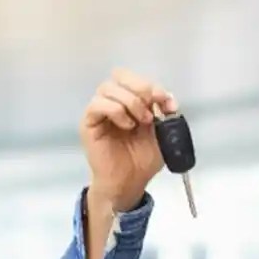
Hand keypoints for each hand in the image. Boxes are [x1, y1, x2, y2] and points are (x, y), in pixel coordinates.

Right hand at [79, 68, 179, 212]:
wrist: (129, 183)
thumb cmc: (142, 161)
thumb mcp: (163, 134)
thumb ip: (166, 114)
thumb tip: (168, 100)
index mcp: (131, 101)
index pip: (135, 78)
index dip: (152, 85)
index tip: (166, 102)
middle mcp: (114, 102)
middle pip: (120, 75)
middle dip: (141, 88)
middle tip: (151, 108)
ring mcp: (100, 112)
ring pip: (107, 87)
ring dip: (130, 101)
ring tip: (140, 121)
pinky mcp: (89, 123)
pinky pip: (97, 104)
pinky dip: (115, 110)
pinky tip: (127, 125)